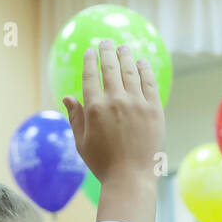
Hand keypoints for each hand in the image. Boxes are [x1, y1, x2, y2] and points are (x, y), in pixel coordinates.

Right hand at [61, 41, 164, 189]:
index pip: (91, 75)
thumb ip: (75, 117)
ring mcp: (137, 103)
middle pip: (111, 67)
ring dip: (126, 56)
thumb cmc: (103, 164)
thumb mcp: (82, 142)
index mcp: (95, 108)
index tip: (90, 52)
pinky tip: (141, 63)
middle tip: (107, 42)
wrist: (131, 178)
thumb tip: (67, 97)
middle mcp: (116, 100)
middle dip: (107, 51)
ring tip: (124, 47)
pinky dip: (144, 70)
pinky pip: (149, 83)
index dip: (90, 60)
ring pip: (131, 71)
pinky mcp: (154, 109)